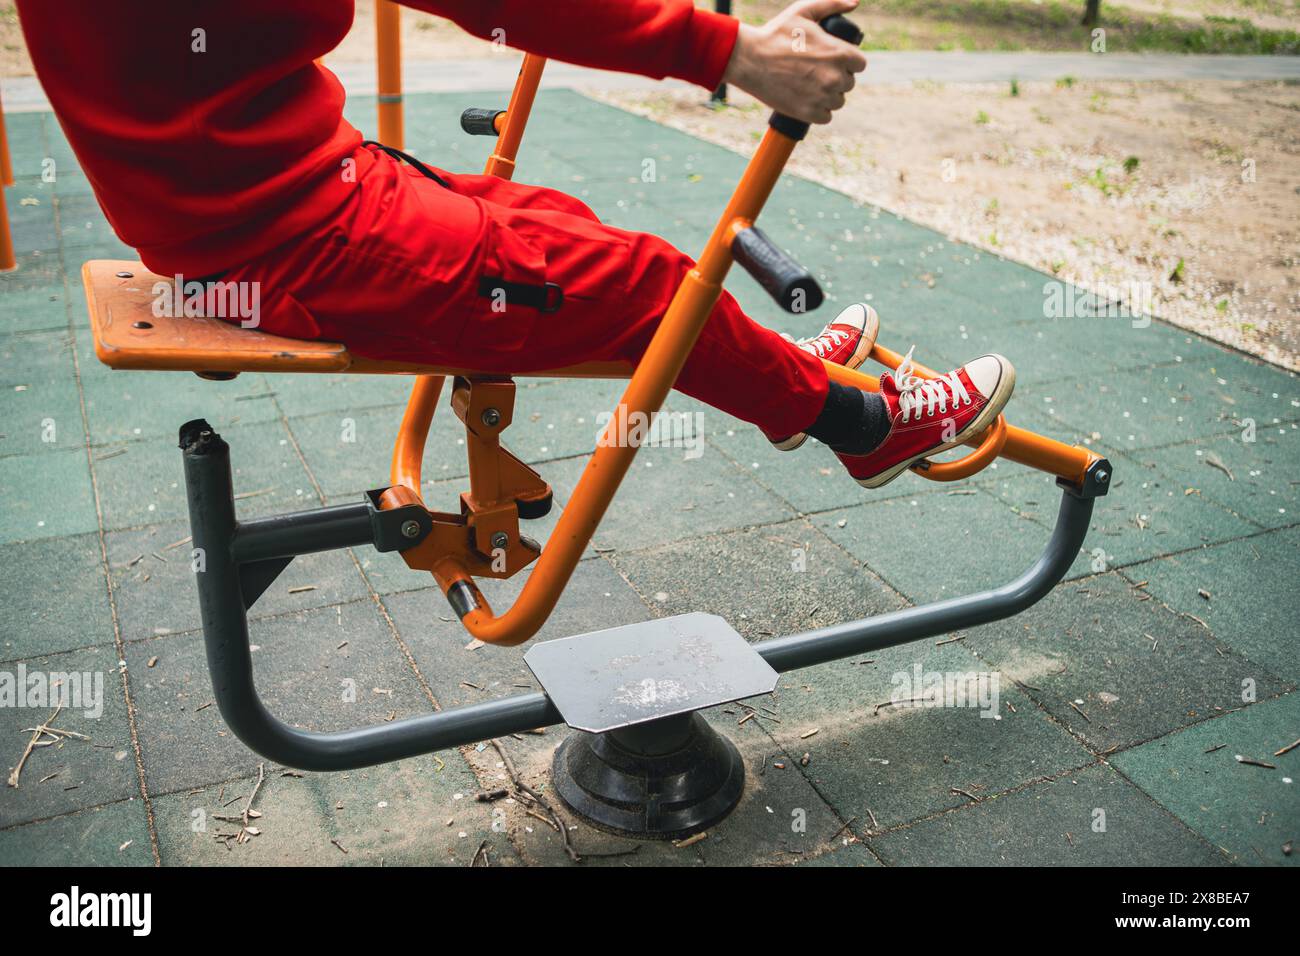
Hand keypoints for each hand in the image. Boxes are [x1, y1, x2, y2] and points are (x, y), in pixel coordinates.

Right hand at [721, 0, 866, 125]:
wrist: (749, 60)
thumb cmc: (775, 34)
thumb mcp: (803, 11)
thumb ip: (832, 4)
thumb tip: (855, 3)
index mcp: (839, 53)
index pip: (860, 64)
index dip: (848, 63)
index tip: (835, 62)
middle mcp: (835, 77)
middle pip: (848, 84)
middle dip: (837, 78)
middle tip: (818, 73)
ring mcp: (822, 97)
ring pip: (837, 101)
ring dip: (828, 96)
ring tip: (812, 87)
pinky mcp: (808, 114)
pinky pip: (825, 117)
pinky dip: (818, 111)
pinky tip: (808, 101)